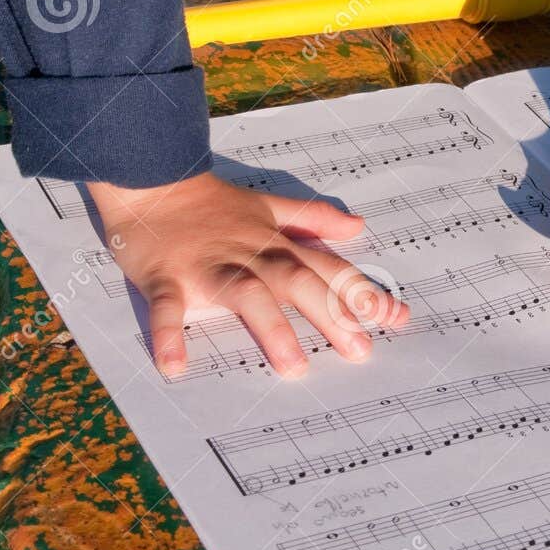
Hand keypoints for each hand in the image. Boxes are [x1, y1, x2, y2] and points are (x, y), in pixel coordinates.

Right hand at [88, 171, 409, 378]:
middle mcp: (250, 255)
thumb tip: (358, 226)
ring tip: (294, 369)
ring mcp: (209, 266)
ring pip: (246, 294)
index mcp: (274, 243)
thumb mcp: (268, 206)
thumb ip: (313, 219)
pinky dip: (169, 335)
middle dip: (332, 314)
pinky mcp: (166, 277)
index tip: (397, 317)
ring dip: (271, 329)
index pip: (327, 268)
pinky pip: (168, 308)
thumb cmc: (212, 204)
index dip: (362, 291)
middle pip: (298, 282)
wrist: (152, 181)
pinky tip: (175, 368)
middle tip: (361, 351)